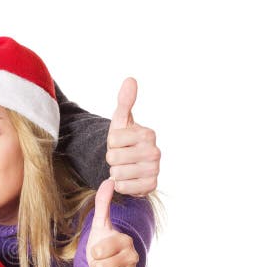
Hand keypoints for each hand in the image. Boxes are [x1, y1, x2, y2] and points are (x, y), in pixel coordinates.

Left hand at [85, 179, 138, 266]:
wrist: (108, 261)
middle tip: (98, 260)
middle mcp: (132, 257)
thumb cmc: (103, 240)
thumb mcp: (100, 223)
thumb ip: (103, 203)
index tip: (96, 249)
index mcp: (124, 241)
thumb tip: (110, 181)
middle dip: (94, 265)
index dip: (93, 252)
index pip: (100, 251)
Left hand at [105, 77, 159, 195]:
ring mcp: (155, 170)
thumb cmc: (125, 142)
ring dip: (116, 172)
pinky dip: (121, 185)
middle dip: (112, 159)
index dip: (111, 144)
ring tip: (124, 168)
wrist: (131, 166)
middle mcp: (155, 151)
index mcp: (148, 134)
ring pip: (117, 173)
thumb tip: (130, 79)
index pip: (113, 140)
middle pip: (113, 158)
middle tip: (121, 158)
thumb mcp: (121, 122)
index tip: (119, 144)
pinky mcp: (151, 186)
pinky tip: (128, 179)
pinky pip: (123, 187)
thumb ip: (125, 102)